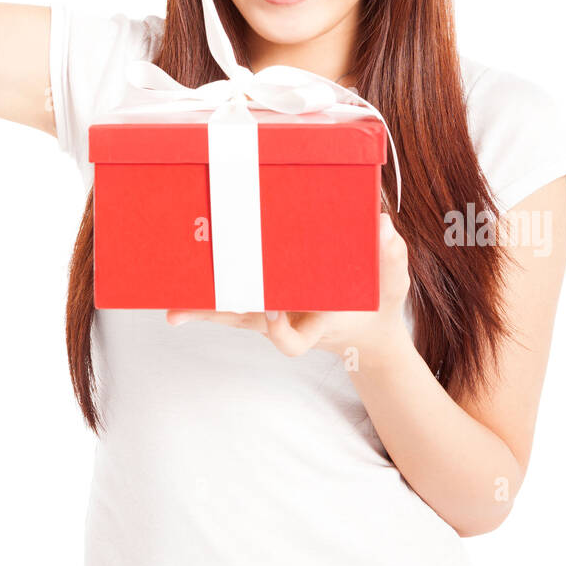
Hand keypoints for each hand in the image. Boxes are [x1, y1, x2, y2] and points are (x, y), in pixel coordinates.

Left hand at [166, 213, 411, 363]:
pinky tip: (181, 294)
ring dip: (203, 309)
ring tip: (172, 308)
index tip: (272, 309)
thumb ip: (390, 256)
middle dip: (217, 314)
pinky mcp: (265, 301)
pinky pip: (233, 301)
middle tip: (183, 310)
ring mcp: (275, 313)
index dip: (279, 330)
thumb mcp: (393, 282)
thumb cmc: (378, 303)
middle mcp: (291, 320)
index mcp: (320, 322)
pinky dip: (210, 299)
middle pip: (247, 323)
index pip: (294, 340)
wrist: (368, 332)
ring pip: (234, 314)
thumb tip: (381, 225)